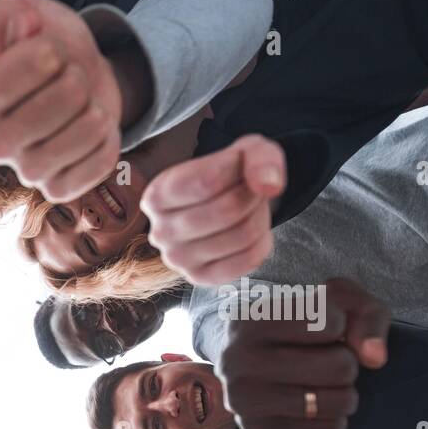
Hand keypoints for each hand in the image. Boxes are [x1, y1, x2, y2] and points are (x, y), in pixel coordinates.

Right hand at [0, 0, 123, 201]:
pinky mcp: (57, 190)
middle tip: (73, 78)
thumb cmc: (48, 47)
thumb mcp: (25, 14)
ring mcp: (27, 172)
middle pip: (60, 101)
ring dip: (95, 110)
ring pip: (82, 135)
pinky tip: (92, 131)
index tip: (51, 50)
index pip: (18, 73)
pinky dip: (107, 140)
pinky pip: (98, 164)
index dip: (48, 52)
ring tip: (84, 105)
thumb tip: (21, 27)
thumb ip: (8, 13)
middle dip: (78, 79)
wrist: (81, 78)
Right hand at [142, 134, 284, 284]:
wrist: (225, 204)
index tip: (240, 166)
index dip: (237, 171)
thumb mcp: (244, 151)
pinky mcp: (200, 277)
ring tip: (250, 210)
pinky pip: (249, 259)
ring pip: (242, 235)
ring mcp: (178, 260)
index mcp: (157, 196)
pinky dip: (263, 242)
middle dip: (252, 195)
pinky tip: (253, 232)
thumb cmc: (229, 176)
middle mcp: (161, 232)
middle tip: (251, 190)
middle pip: (227, 211)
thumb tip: (270, 186)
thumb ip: (259, 157)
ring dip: (259, 217)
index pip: (206, 183)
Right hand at [217, 278, 389, 428]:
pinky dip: (335, 416)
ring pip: (338, 400)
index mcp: (249, 318)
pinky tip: (317, 404)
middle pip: (339, 366)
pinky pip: (330, 428)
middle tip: (326, 359)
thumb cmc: (298, 324)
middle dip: (346, 361)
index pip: (331, 323)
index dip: (339, 323)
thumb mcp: (334, 301)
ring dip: (344, 391)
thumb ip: (366, 315)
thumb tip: (374, 359)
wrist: (247, 357)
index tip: (319, 325)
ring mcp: (241, 398)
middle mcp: (235, 359)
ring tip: (324, 382)